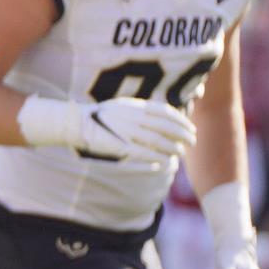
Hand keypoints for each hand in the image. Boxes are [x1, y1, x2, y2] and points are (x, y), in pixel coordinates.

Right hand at [17, 96, 194, 165]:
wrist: (76, 123)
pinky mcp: (121, 146)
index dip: (182, 121)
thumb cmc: (100, 115)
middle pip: (167, 128)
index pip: (167, 113)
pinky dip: (157, 158)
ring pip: (159, 142)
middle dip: (183, 136)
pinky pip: (145, 154)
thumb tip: (163, 116)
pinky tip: (164, 162)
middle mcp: (134, 118)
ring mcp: (128, 132)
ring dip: (173, 149)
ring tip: (180, 153)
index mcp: (135, 106)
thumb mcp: (122, 106)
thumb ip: (142, 111)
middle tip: (192, 142)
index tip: (191, 128)